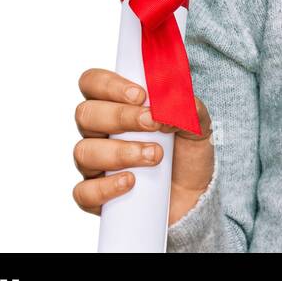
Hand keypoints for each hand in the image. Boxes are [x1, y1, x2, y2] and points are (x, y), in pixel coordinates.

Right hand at [72, 68, 214, 226]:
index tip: (140, 95)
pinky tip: (131, 182)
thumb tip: (168, 106)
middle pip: (85, 114)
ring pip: (83, 151)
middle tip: (153, 124)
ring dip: (120, 152)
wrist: (196, 195)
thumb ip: (187, 108)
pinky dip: (106, 187)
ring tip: (155, 156)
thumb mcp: (198, 125)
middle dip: (121, 116)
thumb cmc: (188, 153)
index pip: (93, 83)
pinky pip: (83, 192)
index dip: (109, 84)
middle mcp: (99, 132)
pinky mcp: (96, 196)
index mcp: (116, 106)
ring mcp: (95, 165)